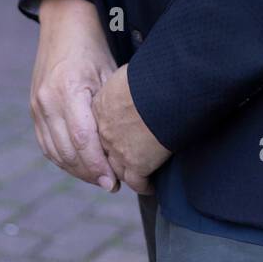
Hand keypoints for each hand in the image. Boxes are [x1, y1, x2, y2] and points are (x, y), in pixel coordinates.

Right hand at [29, 0, 120, 191]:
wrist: (64, 24)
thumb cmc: (94, 46)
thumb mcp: (109, 72)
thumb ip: (111, 108)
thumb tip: (129, 145)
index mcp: (68, 89)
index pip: (83, 140)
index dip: (99, 165)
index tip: (116, 182)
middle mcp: (47, 100)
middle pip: (68, 152)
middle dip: (91, 173)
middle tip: (113, 184)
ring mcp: (36, 106)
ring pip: (55, 152)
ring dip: (77, 170)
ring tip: (101, 178)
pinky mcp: (33, 109)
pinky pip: (46, 144)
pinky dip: (64, 159)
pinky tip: (82, 165)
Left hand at [92, 64, 172, 193]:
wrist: (165, 90)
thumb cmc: (152, 76)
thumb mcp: (127, 75)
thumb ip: (122, 86)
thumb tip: (132, 85)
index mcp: (100, 107)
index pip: (97, 128)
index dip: (106, 136)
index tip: (115, 138)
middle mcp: (104, 132)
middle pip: (103, 152)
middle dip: (111, 159)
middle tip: (122, 162)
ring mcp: (118, 151)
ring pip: (117, 171)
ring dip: (126, 174)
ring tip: (136, 176)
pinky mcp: (137, 165)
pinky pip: (138, 182)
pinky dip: (144, 186)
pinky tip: (149, 185)